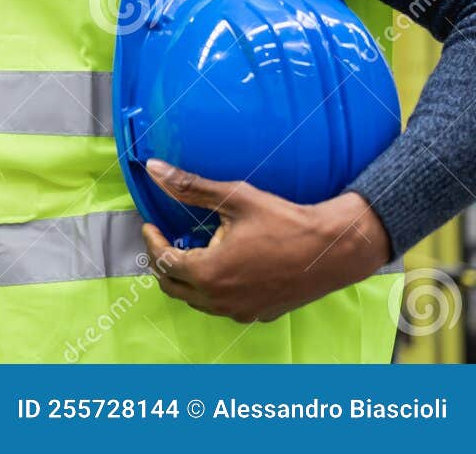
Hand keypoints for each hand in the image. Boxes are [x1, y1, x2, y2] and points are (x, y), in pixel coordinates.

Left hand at [140, 159, 392, 323]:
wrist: (333, 249)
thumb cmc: (285, 222)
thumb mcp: (233, 199)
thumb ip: (189, 186)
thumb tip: (154, 168)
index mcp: (209, 273)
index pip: (163, 261)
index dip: (152, 241)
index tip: (151, 225)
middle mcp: (220, 300)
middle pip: (173, 287)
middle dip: (163, 261)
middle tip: (165, 239)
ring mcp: (241, 311)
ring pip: (196, 301)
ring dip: (186, 278)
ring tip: (191, 250)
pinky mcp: (260, 315)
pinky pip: (222, 307)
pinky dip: (211, 290)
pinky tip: (221, 268)